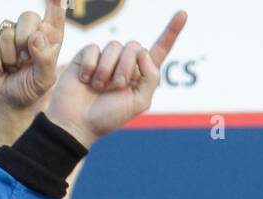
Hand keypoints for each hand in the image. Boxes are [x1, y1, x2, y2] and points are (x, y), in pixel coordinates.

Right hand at [0, 3, 64, 112]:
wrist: (8, 102)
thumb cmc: (30, 89)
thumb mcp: (45, 80)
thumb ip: (46, 60)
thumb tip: (36, 37)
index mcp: (48, 40)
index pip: (54, 17)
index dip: (55, 4)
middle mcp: (28, 32)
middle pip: (28, 17)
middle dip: (26, 40)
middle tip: (25, 61)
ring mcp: (8, 34)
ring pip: (9, 34)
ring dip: (12, 58)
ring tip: (13, 69)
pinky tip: (1, 69)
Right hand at [46, 10, 185, 149]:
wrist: (78, 121)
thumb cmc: (109, 116)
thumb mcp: (139, 102)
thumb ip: (150, 77)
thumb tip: (144, 52)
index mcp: (142, 75)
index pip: (159, 50)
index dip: (171, 32)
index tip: (183, 13)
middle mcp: (126, 63)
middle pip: (135, 46)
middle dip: (127, 66)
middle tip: (117, 86)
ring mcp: (106, 58)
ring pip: (114, 46)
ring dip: (108, 70)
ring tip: (99, 87)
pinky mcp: (87, 54)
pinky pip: (94, 48)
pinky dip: (92, 67)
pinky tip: (86, 81)